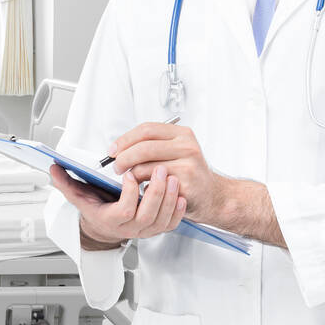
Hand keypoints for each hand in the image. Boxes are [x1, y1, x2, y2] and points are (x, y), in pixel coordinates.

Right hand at [48, 163, 186, 246]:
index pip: (125, 210)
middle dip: (156, 192)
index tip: (130, 174)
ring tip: (172, 177)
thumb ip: (65, 183)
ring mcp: (145, 230)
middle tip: (160, 169)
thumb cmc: (95, 210)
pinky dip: (178, 210)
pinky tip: (180, 194)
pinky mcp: (157, 228)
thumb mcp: (78, 197)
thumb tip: (53, 168)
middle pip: (148, 215)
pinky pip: (171, 224)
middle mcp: (130, 228)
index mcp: (112, 220)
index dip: (131, 193)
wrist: (105, 228)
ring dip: (170, 198)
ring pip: (162, 219)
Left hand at [107, 123, 225, 222]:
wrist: (211, 195)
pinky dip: (143, 187)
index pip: (146, 129)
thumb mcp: (174, 151)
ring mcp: (188, 164)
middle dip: (123, 157)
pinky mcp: (185, 183)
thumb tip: (118, 148)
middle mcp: (187, 146)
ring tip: (130, 178)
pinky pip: (152, 184)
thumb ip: (151, 145)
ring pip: (145, 166)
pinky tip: (143, 188)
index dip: (125, 139)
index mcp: (182, 134)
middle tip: (116, 167)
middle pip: (143, 146)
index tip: (113, 150)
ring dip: (131, 174)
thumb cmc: (188, 173)